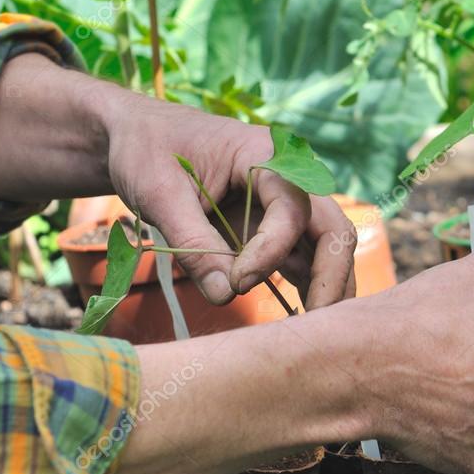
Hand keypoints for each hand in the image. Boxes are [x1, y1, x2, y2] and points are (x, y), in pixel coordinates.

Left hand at [99, 90, 356, 309]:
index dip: (271, 251)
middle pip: (332, 230)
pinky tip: (298, 322)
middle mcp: (289, 180)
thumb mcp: (159, 192)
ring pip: (326, 250)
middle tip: (315, 326)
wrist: (141, 137)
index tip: (237, 282)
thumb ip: (193, 242)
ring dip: (324, 290)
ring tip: (311, 336)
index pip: (292, 210)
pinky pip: (303, 260)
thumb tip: (223, 296)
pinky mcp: (274, 230)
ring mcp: (285, 207)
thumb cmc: (148, 151)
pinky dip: (306, 289)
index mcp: (266, 156)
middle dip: (330, 278)